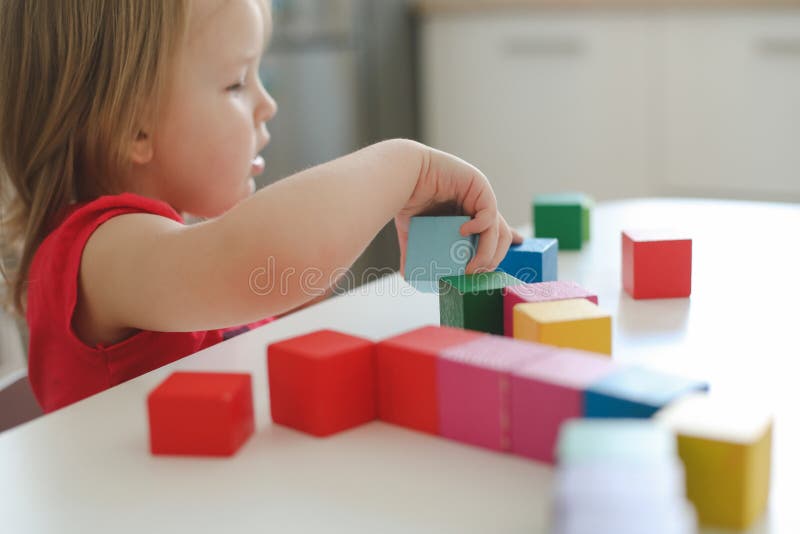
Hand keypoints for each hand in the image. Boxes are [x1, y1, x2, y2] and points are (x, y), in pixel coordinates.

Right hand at [395, 145, 523, 275]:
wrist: (398, 174)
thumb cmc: (404, 197)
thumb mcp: (413, 230)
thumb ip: (415, 250)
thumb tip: (409, 274)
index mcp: (466, 213)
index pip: (492, 233)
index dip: (499, 249)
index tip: (496, 266)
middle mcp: (476, 204)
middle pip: (500, 235)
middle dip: (493, 258)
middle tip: (477, 273)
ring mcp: (479, 194)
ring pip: (498, 228)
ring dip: (488, 251)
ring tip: (471, 266)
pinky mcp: (478, 184)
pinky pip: (489, 211)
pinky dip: (480, 226)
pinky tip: (464, 232)